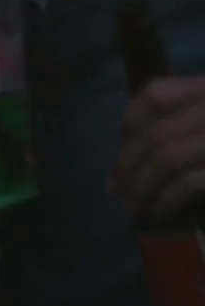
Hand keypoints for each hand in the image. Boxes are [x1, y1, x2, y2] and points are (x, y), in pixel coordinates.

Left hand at [115, 78, 204, 219]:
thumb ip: (190, 115)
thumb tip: (136, 145)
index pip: (153, 94)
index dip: (128, 123)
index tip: (121, 150)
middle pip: (155, 133)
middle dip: (127, 164)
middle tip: (116, 188)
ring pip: (166, 158)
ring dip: (141, 185)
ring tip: (133, 205)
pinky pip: (189, 182)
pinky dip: (167, 198)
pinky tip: (159, 211)